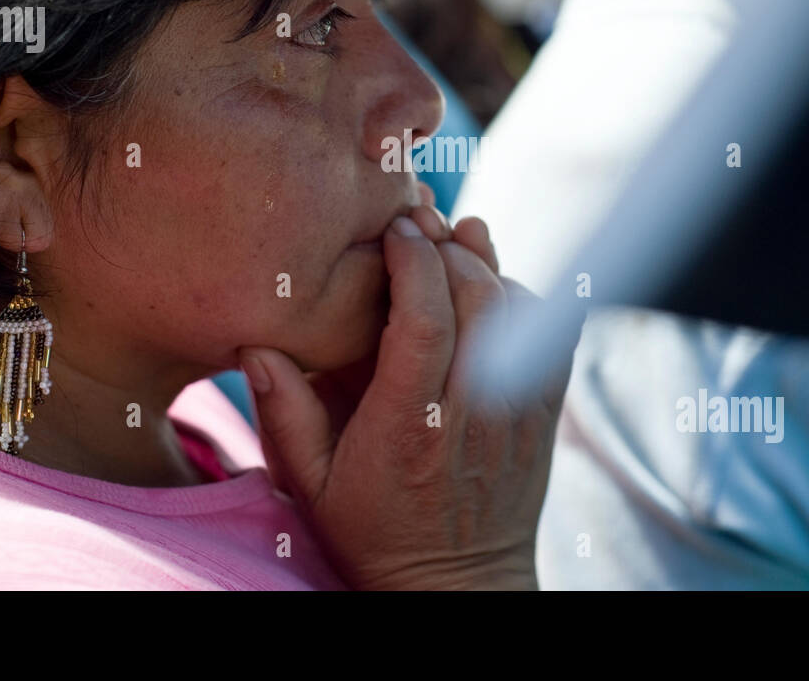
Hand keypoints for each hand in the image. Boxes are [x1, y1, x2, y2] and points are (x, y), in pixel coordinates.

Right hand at [238, 198, 575, 589]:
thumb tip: (255, 343)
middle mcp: (470, 414)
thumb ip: (283, 412)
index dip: (413, 260)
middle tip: (418, 222)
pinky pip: (553, 335)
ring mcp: (515, 413)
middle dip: (448, 247)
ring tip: (451, 246)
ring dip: (485, 266)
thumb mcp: (310, 484)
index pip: (422, 320)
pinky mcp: (544, 414)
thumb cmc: (373, 532)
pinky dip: (527, 298)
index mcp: (407, 426)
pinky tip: (494, 287)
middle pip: (476, 299)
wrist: (454, 586)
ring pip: (518, 311)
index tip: (394, 228)